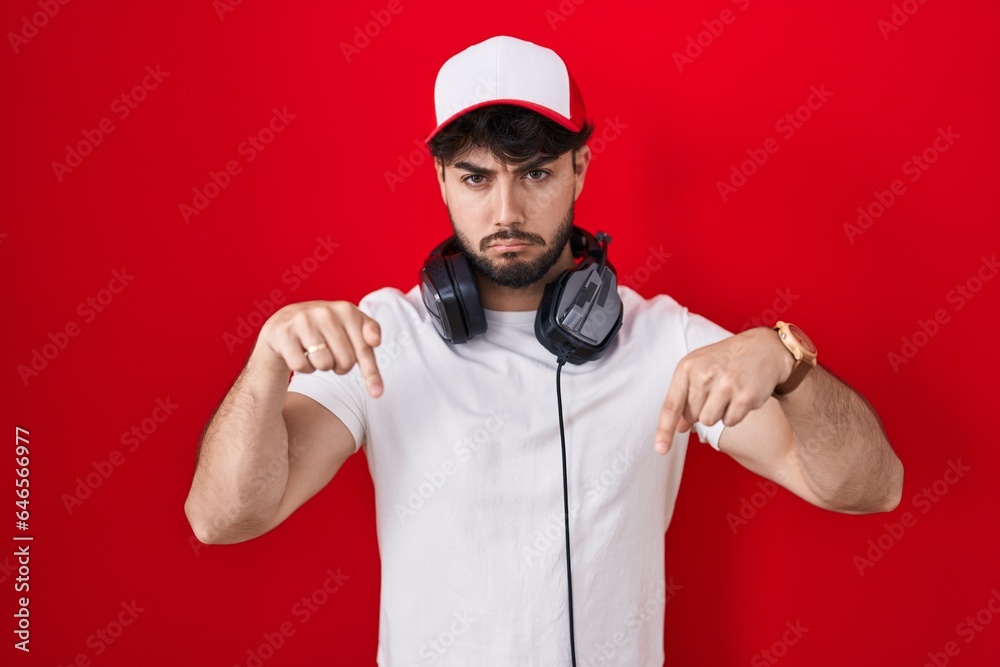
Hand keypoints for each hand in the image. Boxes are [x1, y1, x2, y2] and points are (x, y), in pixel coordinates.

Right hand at [254, 300, 382, 396]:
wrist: (286, 322)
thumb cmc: (326, 329)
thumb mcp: (350, 326)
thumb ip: (369, 333)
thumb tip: (376, 341)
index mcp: (347, 310)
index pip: (365, 349)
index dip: (371, 373)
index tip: (377, 393)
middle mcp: (325, 312)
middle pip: (346, 361)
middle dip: (341, 366)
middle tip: (332, 356)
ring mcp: (303, 320)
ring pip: (324, 365)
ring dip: (322, 366)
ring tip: (316, 352)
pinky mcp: (284, 333)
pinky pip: (302, 366)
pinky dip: (304, 367)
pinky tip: (300, 353)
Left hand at [654, 327, 793, 453]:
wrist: (763, 348)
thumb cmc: (725, 361)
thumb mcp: (699, 370)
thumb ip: (684, 396)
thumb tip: (678, 428)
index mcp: (688, 367)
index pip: (672, 404)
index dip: (664, 429)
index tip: (660, 449)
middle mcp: (704, 374)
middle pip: (692, 416)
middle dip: (701, 410)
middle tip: (715, 392)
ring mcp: (726, 385)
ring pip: (709, 421)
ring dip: (718, 414)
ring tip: (727, 395)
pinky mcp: (745, 396)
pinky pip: (730, 421)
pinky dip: (735, 414)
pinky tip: (741, 396)